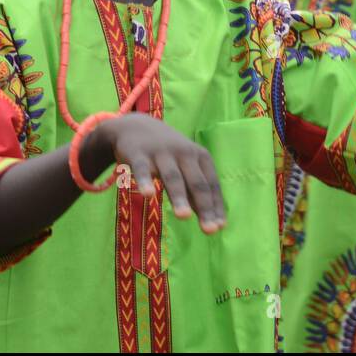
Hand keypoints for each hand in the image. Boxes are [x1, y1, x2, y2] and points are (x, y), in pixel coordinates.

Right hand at [92, 113, 224, 233]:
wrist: (135, 126)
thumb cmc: (168, 154)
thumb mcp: (186, 168)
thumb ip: (197, 192)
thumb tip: (215, 222)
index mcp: (200, 157)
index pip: (211, 185)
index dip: (215, 206)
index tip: (219, 227)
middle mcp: (184, 153)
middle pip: (196, 183)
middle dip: (203, 206)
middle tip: (210, 230)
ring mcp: (161, 153)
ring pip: (172, 177)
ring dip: (179, 197)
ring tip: (184, 217)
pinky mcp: (138, 154)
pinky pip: (142, 170)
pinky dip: (145, 181)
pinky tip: (148, 195)